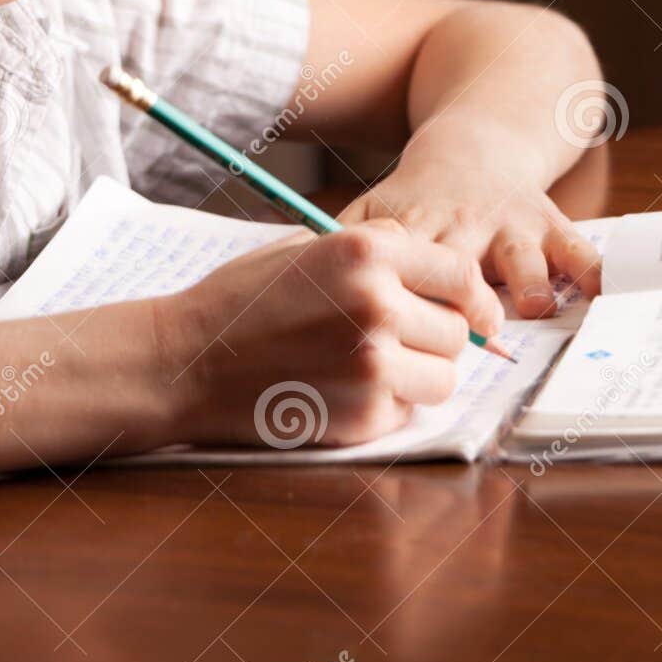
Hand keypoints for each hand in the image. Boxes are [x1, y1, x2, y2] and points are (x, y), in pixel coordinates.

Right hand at [152, 219, 505, 448]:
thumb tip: (441, 275)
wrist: (186, 361)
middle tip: (396, 341)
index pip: (461, 274)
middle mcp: (378, 303)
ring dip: (419, 376)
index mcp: (365, 251)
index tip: (476, 313)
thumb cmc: (242, 300)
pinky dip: (386, 406)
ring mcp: (374, 363)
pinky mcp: (364, 414)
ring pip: (443, 377)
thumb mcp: (307, 247)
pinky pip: (407, 412)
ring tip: (371, 366)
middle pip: (458, 331)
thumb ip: (375, 251)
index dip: (473, 297)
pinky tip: (341, 390)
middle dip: (434, 338)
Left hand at [338, 128, 600, 317]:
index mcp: (413, 225)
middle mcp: (463, 225)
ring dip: (528, 284)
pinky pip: (580, 252)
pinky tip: (600, 299)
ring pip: (522, 259)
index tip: (399, 337)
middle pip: (461, 267)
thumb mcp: (371, 213)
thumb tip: (277, 284)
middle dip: (466, 303)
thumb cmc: (417, 198)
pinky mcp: (553, 225)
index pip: (403, 263)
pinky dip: (591, 276)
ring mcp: (511, 225)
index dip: (403, 299)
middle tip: (468, 341)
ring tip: (532, 307)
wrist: (478, 145)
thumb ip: (333, 247)